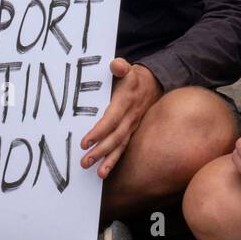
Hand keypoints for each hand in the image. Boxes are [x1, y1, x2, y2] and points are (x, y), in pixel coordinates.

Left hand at [80, 58, 161, 177]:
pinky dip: (114, 160)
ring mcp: (132, 126)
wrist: (155, 84)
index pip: (111, 119)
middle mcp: (130, 117)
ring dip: (109, 161)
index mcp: (125, 102)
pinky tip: (104, 172)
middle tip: (85, 162)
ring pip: (120, 146)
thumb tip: (115, 65)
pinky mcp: (131, 131)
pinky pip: (123, 148)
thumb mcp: (128, 68)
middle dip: (100, 151)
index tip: (84, 142)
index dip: (99, 132)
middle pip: (115, 137)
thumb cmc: (134, 77)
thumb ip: (120, 66)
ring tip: (99, 174)